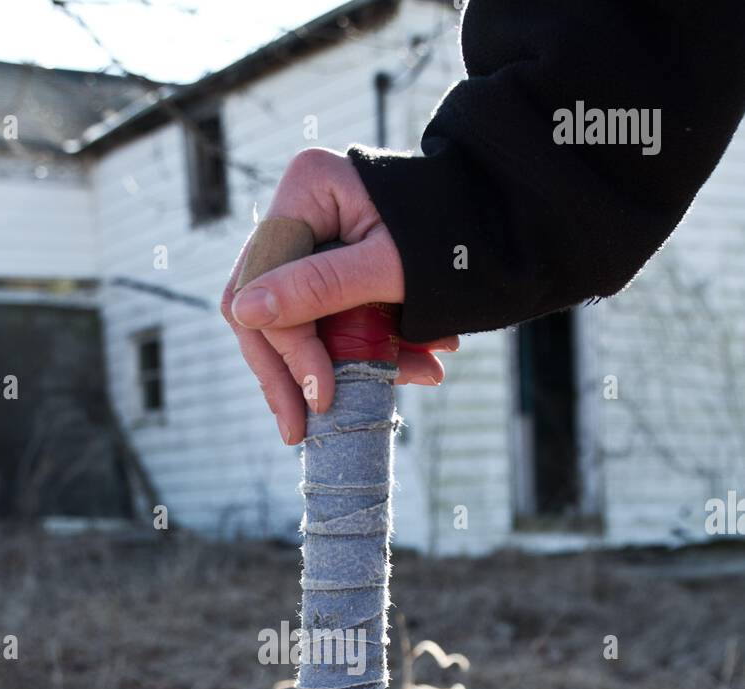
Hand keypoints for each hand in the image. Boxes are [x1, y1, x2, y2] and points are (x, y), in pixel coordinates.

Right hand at [221, 147, 458, 444]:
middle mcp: (302, 211)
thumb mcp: (390, 268)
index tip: (320, 397)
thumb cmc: (458, 235)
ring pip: (293, 321)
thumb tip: (244, 313)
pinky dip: (364, 352)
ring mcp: (318, 239)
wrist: (510, 220)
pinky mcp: (339, 268)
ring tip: (384, 395)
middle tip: (301, 431)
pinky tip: (416, 369)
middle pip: (264, 305)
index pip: (263, 282)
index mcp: (306, 191)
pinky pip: (329, 321)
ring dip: (334, 367)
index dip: (285, 349)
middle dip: (290, 372)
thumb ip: (319, 288)